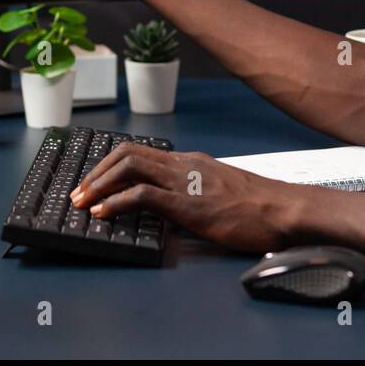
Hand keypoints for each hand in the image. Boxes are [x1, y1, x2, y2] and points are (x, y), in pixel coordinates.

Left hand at [69, 144, 305, 253]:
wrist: (285, 210)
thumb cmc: (260, 207)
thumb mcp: (221, 191)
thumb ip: (196, 192)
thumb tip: (173, 207)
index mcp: (190, 161)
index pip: (140, 152)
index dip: (110, 165)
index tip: (94, 181)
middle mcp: (183, 164)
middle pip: (127, 154)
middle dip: (96, 172)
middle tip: (79, 191)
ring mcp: (185, 182)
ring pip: (129, 168)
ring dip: (99, 184)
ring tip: (82, 202)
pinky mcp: (188, 204)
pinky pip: (142, 196)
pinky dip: (116, 203)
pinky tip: (103, 214)